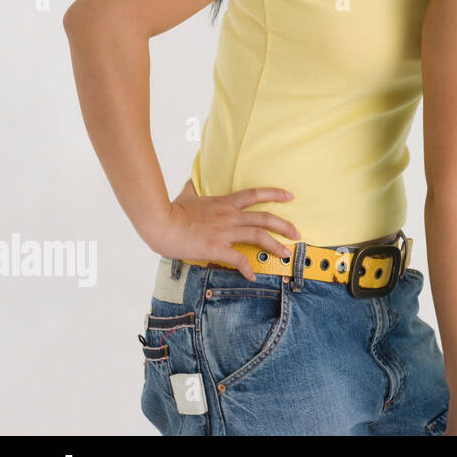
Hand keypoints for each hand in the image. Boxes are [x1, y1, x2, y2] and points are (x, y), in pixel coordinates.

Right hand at [146, 179, 299, 280]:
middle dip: (285, 225)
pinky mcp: (216, 248)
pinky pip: (238, 259)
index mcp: (224, 203)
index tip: (290, 196)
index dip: (275, 194)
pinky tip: (253, 275)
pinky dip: (247, 268)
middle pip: (265, 218)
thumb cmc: (170, 210)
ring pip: (259, 236)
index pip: (255, 195)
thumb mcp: (185, 195)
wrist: (160, 222)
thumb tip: (190, 181)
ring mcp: (225, 232)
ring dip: (276, 246)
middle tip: (297, 233)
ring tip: (286, 254)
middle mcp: (229, 216)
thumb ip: (192, 189)